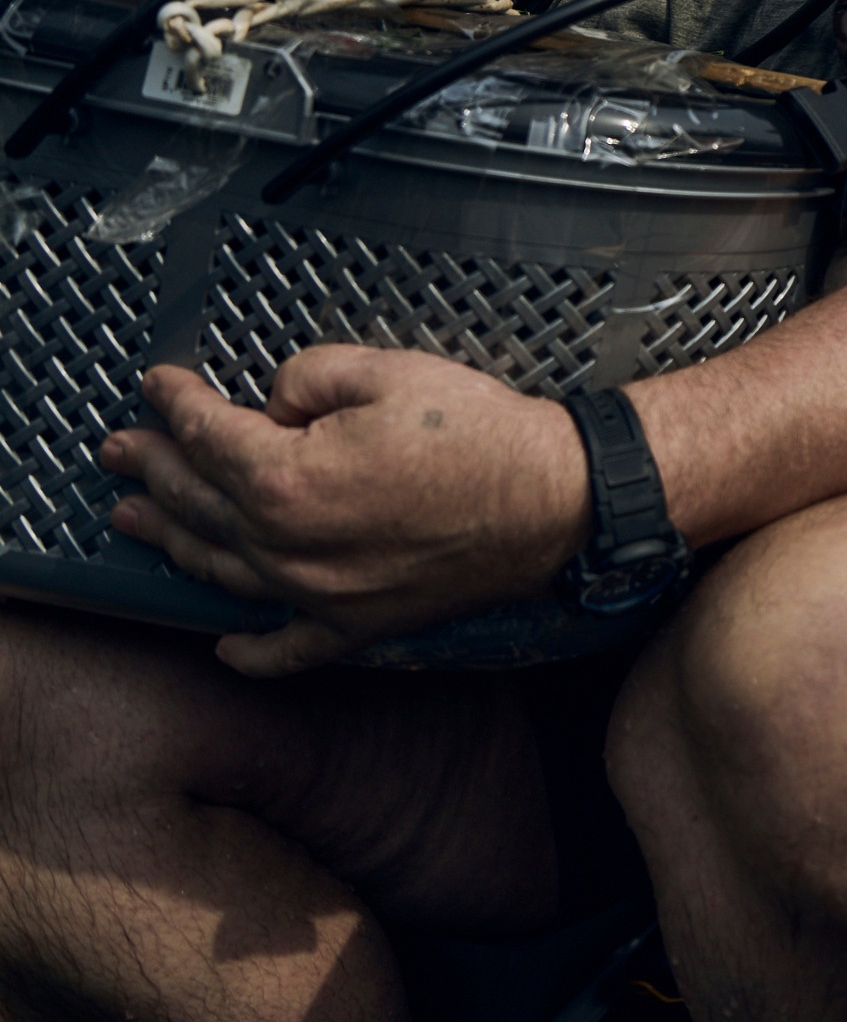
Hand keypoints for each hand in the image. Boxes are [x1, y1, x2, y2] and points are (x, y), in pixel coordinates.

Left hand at [100, 349, 590, 676]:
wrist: (552, 499)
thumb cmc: (475, 433)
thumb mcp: (385, 370)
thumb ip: (305, 378)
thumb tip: (274, 406)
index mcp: (283, 481)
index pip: (207, 436)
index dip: (176, 404)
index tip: (157, 383)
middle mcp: (285, 548)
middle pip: (198, 504)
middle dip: (153, 468)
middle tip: (119, 450)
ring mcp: (316, 595)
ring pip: (220, 571)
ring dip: (170, 541)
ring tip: (135, 520)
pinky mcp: (357, 624)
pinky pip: (284, 649)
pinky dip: (247, 651)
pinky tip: (222, 643)